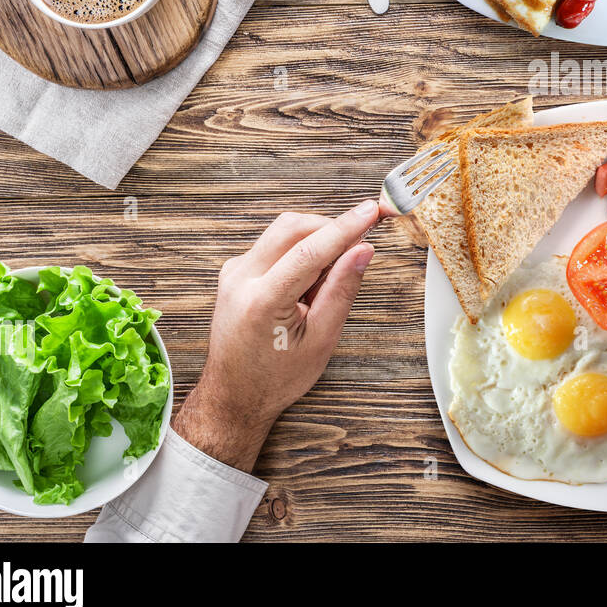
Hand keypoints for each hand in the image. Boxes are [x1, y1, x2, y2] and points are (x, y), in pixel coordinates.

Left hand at [172, 201, 381, 470]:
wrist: (234, 396)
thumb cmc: (275, 378)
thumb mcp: (320, 340)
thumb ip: (342, 290)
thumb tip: (363, 250)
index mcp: (261, 301)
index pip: (310, 249)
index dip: (346, 226)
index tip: (372, 210)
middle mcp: (240, 279)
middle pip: (293, 227)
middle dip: (331, 229)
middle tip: (360, 245)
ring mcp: (233, 272)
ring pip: (283, 232)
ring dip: (315, 243)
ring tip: (324, 285)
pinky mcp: (235, 270)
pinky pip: (274, 245)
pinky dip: (299, 253)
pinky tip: (306, 287)